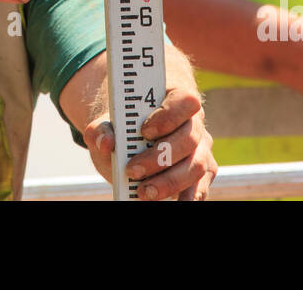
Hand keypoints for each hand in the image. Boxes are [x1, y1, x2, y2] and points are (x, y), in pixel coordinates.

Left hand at [83, 83, 216, 200]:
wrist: (132, 143)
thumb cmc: (124, 129)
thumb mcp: (108, 125)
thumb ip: (101, 129)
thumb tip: (105, 141)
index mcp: (176, 99)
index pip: (185, 100)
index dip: (168, 115)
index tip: (144, 131)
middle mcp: (194, 124)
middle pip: (189, 138)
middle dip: (160, 157)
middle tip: (132, 170)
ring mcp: (200, 149)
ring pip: (196, 165)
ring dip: (170, 182)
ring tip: (144, 192)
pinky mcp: (202, 173)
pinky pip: (201, 186)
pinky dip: (190, 197)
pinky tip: (175, 202)